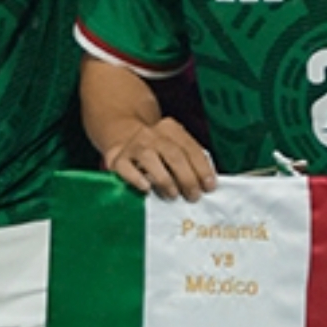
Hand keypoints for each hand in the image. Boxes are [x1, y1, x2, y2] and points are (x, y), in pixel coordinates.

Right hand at [102, 118, 216, 200]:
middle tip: (194, 196)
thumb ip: (188, 159)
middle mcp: (152, 134)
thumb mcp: (173, 145)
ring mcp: (133, 146)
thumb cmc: (156, 149)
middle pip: (174, 154)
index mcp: (171, 129)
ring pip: (151, 159)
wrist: (122, 134)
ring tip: (173, 195)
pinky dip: (138, 179)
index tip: (210, 187)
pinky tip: (147, 188)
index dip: (202, 168)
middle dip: (187, 178)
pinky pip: (127, 169)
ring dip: (165, 180)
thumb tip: (205, 183)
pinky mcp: (117, 159)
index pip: (190, 148)